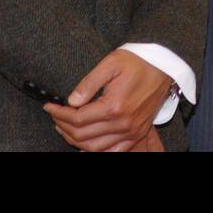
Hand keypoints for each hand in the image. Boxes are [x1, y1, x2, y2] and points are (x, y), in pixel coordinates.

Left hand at [44, 48, 172, 151]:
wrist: (163, 65)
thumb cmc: (137, 61)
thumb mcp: (111, 64)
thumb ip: (89, 83)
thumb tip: (71, 100)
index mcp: (114, 106)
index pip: (78, 118)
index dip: (59, 114)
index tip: (49, 106)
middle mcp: (123, 123)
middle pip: (83, 135)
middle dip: (63, 126)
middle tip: (55, 115)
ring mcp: (132, 130)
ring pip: (95, 147)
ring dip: (75, 140)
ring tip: (65, 127)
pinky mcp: (138, 132)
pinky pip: (114, 151)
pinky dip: (97, 151)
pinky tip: (85, 145)